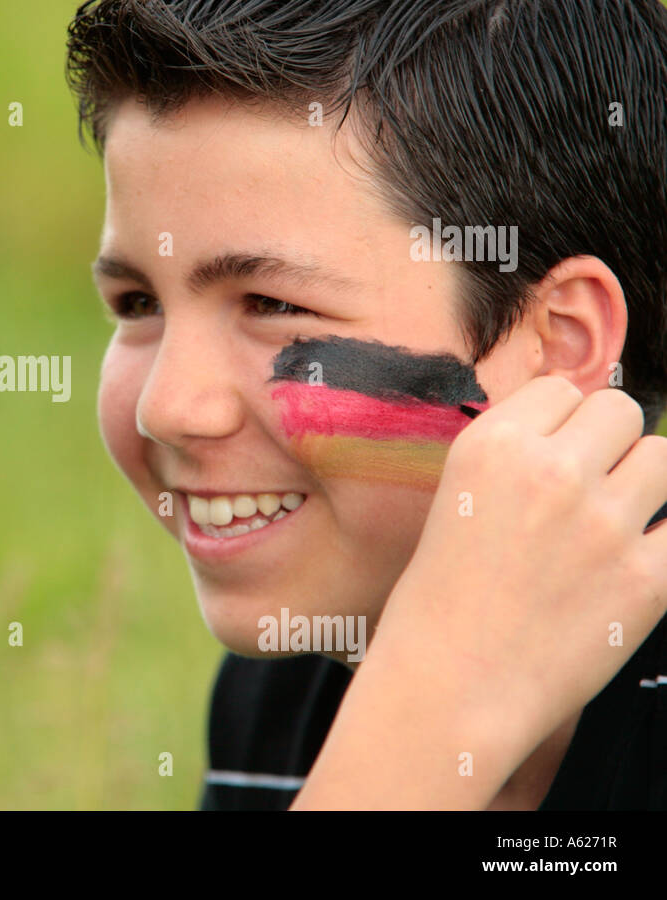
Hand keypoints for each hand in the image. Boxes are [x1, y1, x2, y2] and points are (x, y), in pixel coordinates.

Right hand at [381, 375, 666, 753]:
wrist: (447, 691)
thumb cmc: (438, 603)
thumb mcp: (454, 501)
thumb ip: (512, 459)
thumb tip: (573, 431)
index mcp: (492, 446)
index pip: (561, 390)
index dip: (560, 422)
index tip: (552, 455)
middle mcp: (550, 472)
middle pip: (621, 411)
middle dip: (607, 444)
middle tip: (585, 489)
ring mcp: (604, 524)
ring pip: (661, 458)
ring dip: (640, 484)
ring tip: (609, 525)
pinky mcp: (647, 580)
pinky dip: (660, 541)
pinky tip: (634, 561)